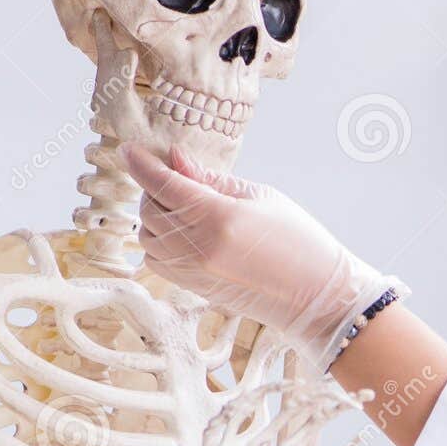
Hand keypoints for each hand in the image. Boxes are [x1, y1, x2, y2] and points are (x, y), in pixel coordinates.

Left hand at [119, 143, 400, 373]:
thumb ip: (212, 180)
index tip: (129, 149)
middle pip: (149, 208)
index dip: (141, 163)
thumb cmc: (298, 241)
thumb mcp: (260, 198)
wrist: (316, 296)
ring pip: (147, 235)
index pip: (162, 184)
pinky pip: (156, 259)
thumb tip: (177, 159)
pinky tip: (180, 233)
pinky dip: (158, 241)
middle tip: (174, 178)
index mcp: (217, 217)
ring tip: (179, 207)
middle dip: (153, 188)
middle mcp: (197, 247)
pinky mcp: (193, 287)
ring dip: (154, 216)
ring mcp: (192, 271)